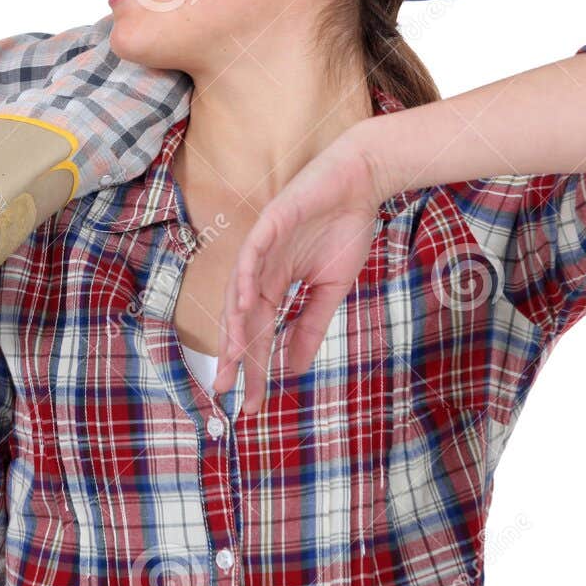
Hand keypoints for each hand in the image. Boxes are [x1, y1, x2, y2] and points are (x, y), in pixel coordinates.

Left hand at [216, 131, 386, 413]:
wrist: (360, 182)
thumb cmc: (345, 229)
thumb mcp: (330, 289)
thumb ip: (310, 325)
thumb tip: (293, 368)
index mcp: (273, 284)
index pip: (258, 332)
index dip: (254, 367)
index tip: (252, 403)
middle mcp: (260, 269)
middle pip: (241, 318)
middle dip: (233, 355)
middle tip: (226, 389)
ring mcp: (262, 246)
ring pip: (240, 290)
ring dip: (233, 323)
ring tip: (230, 356)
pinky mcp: (270, 222)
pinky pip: (252, 253)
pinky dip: (246, 278)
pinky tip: (244, 302)